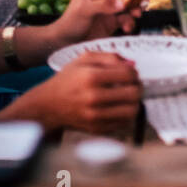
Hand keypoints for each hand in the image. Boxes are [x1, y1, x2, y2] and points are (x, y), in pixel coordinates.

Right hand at [0, 51, 140, 133]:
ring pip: (132, 110)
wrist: (48, 106)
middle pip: (133, 93)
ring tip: (128, 96)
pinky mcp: (97, 128)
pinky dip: (126, 114)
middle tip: (133, 84)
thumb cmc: (66, 81)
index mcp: (91, 77)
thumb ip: (109, 57)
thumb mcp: (83, 59)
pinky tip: (119, 106)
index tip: (131, 72)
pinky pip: (124, 123)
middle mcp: (94, 98)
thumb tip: (131, 63)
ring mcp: (96, 116)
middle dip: (138, 86)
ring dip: (135, 102)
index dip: (134, 71)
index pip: (128, 74)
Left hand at [52, 0, 141, 44]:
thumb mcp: (84, 10)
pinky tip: (127, 28)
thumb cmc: (70, 22)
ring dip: (134, 8)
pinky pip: (125, 19)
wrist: (66, 42)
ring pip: (126, 4)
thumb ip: (103, 5)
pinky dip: (129, 23)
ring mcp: (108, 9)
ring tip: (137, 14)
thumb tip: (122, 2)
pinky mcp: (111, 22)